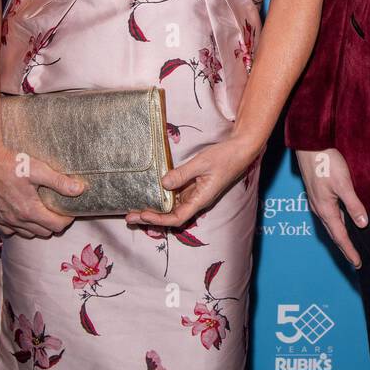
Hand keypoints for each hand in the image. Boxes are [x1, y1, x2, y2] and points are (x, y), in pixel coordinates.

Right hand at [0, 146, 87, 239]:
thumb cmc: (12, 164)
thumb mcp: (39, 170)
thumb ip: (60, 182)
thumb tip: (80, 189)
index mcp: (30, 211)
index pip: (56, 225)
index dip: (67, 219)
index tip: (70, 211)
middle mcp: (17, 220)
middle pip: (44, 232)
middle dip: (54, 224)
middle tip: (58, 211)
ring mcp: (4, 220)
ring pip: (27, 235)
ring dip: (38, 228)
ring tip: (43, 214)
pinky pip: (9, 232)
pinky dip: (19, 229)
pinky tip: (23, 218)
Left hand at [125, 132, 262, 229]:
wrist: (241, 150)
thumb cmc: (225, 157)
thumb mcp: (201, 163)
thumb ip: (182, 174)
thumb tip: (163, 183)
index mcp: (201, 199)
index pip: (177, 218)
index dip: (159, 219)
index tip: (143, 214)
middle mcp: (197, 200)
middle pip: (171, 215)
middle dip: (151, 217)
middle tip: (129, 216)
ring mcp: (195, 193)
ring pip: (172, 206)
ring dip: (155, 207)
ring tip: (134, 207)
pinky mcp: (194, 185)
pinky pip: (176, 195)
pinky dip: (163, 196)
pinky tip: (151, 192)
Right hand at [295, 148, 366, 267]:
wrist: (309, 145)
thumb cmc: (326, 162)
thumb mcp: (344, 184)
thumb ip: (353, 204)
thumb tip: (363, 225)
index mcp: (326, 209)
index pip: (340, 236)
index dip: (350, 250)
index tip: (358, 264)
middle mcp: (320, 208)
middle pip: (334, 233)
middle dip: (345, 247)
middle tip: (355, 259)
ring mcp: (317, 201)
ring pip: (331, 224)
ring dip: (340, 235)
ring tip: (350, 244)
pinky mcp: (318, 193)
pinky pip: (329, 214)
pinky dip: (337, 223)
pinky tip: (343, 220)